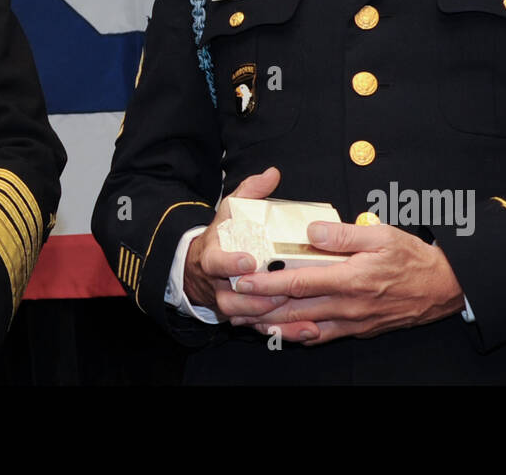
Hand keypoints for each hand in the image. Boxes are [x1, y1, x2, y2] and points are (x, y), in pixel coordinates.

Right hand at [182, 167, 289, 322]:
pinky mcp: (242, 316)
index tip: (249, 261)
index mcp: (212, 257)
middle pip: (233, 296)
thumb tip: (272, 173)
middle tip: (283, 292)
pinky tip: (308, 331)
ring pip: (246, 316)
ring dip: (272, 317)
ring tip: (299, 312)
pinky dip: (282, 333)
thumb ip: (250, 193)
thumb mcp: (229, 212)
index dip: (231, 263)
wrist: (197, 268)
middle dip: (258, 297)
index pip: (216, 262)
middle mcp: (218, 284)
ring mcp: (228, 303)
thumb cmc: (221, 237)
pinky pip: (260, 329)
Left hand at [230, 221, 463, 343]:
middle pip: (294, 310)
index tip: (243, 280)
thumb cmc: (413, 258)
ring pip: (305, 327)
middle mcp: (347, 306)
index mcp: (350, 280)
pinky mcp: (358, 330)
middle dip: (260, 310)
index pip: (298, 283)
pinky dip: (300, 336)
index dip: (267, 283)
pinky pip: (323, 336)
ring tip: (248, 322)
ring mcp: (352, 322)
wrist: (443, 288)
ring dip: (274, 326)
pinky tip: (285, 332)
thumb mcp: (382, 236)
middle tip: (233, 306)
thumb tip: (312, 232)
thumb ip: (344, 234)